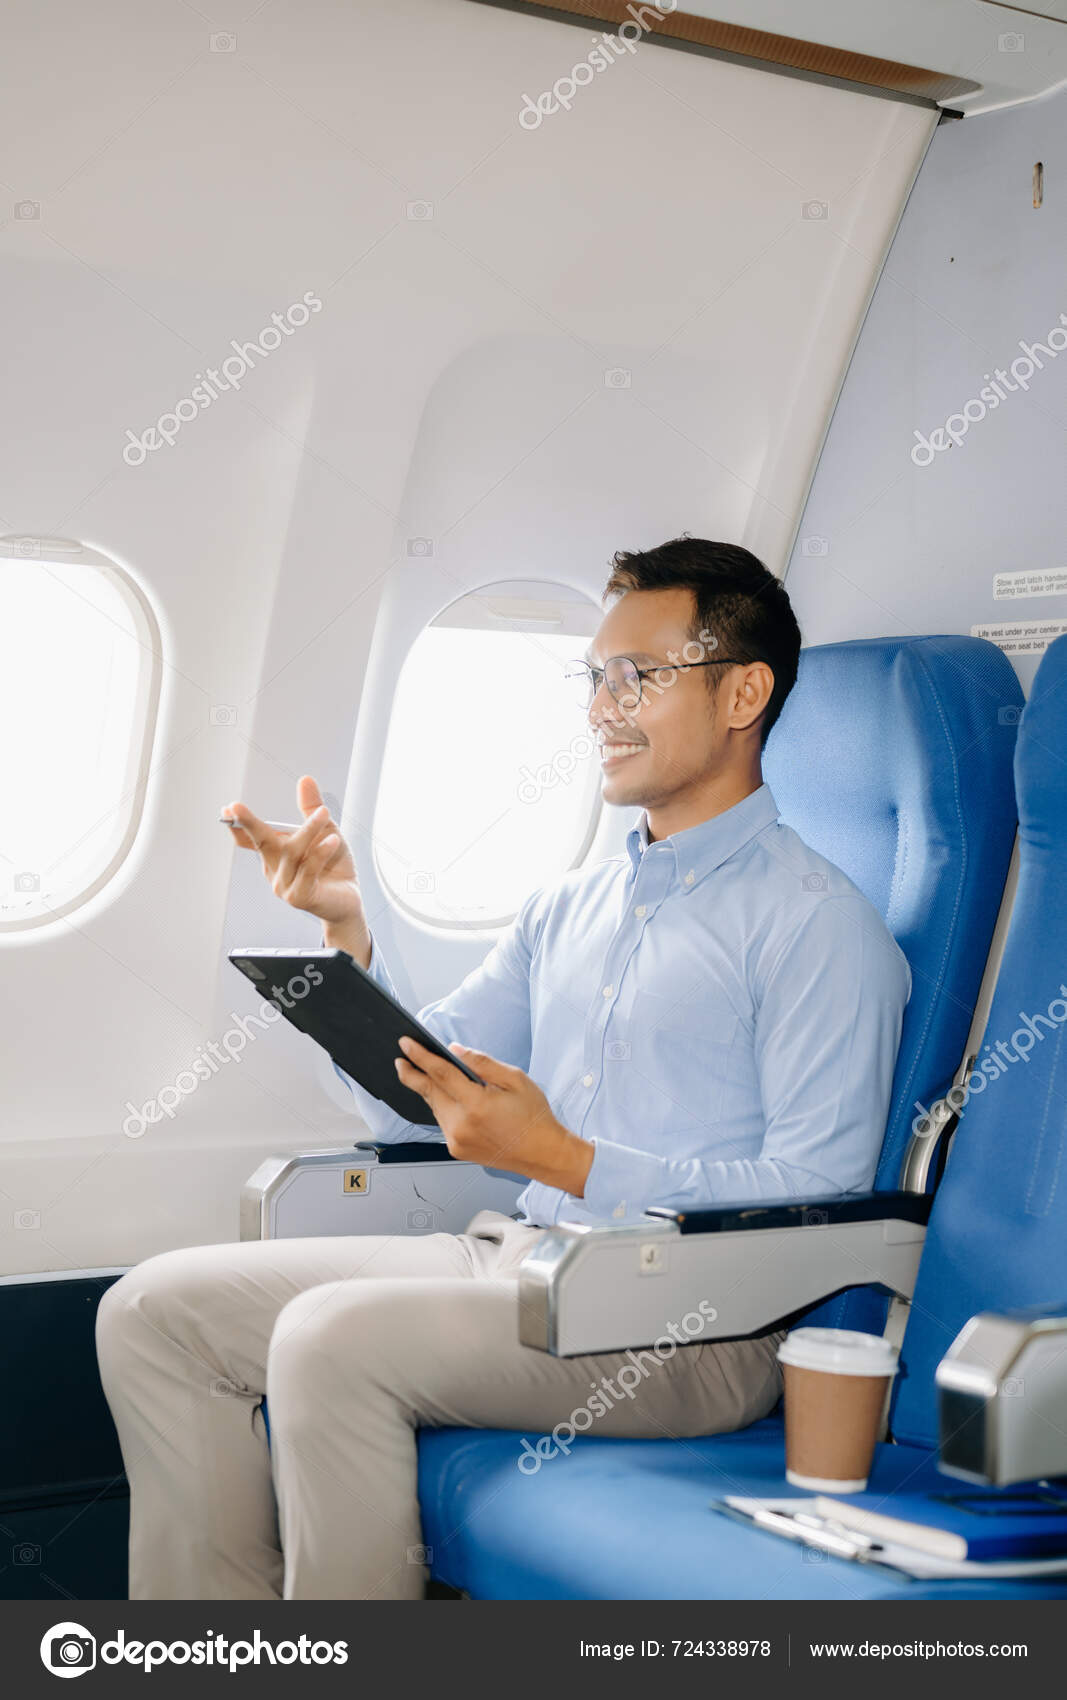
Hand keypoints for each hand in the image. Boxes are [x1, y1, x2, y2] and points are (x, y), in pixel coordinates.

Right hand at [221, 776, 367, 949]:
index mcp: (274, 853)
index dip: (238, 824)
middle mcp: (274, 869)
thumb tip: (305, 780)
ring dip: (309, 830)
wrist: (350, 898)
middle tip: (236, 807)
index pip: (251, 838)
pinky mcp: (299, 897)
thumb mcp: (325, 830)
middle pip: (262, 841)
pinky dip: (320, 853)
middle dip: (249, 824)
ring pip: (291, 852)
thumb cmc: (334, 865)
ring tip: (324, 814)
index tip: (228, 808)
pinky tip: (333, 841)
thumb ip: (312, 808)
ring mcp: (283, 885)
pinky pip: (308, 870)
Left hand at [394, 1036, 593, 1194]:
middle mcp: (461, 1125)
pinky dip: (442, 1105)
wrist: (542, 1154)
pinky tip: (446, 1096)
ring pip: (434, 1106)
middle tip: (400, 1059)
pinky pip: (442, 1121)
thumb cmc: (533, 1116)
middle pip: (429, 1092)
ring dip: (429, 1089)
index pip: (440, 1074)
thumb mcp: (516, 1079)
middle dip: (412, 1073)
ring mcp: (456, 1140)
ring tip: (423, 1073)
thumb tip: (455, 1051)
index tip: (406, 1044)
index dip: (420, 1057)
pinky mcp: (456, 1149)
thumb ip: (482, 1063)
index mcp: (477, 1105)